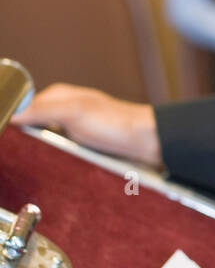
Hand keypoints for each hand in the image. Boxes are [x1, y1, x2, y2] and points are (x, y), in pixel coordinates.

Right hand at [12, 84, 162, 168]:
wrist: (146, 142)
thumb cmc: (116, 123)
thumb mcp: (75, 112)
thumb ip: (43, 110)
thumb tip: (14, 113)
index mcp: (58, 96)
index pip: (23, 107)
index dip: (13, 121)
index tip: (7, 138)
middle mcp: (63, 110)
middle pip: (31, 127)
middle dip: (24, 141)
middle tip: (18, 157)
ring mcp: (72, 128)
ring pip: (44, 143)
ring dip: (40, 154)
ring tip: (35, 166)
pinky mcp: (81, 146)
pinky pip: (59, 155)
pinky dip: (54, 162)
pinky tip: (53, 170)